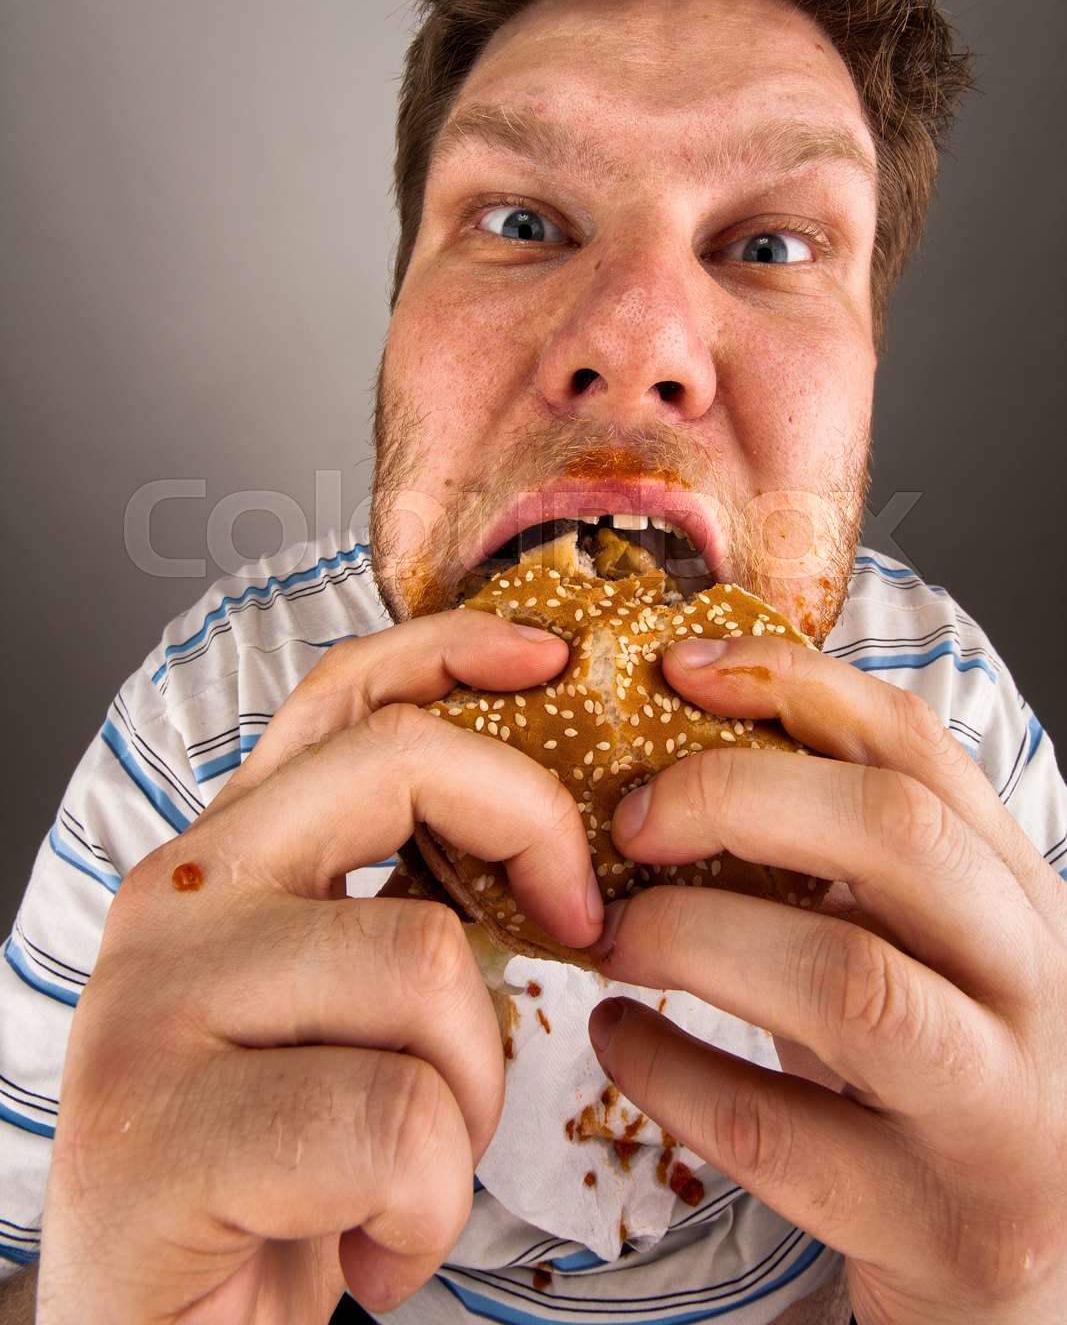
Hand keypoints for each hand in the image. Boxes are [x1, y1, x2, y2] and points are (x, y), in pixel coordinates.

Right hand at [39, 611, 595, 1323]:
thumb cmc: (276, 1184)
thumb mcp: (339, 1017)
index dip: (450, 652)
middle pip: (397, 766)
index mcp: (225, 862)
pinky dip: (423, 1208)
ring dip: (471, 1099)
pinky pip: (390, 1126)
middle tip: (576, 934)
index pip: (339, 699)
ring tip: (410, 1177)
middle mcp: (176, 901)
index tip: (550, 656)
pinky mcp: (154, 1134)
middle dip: (533, 833)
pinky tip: (369, 1249)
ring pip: (424, 964)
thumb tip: (546, 845)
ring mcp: (154, 1007)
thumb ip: (395, 907)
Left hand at [585, 635, 1066, 1324]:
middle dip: (738, 798)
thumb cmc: (933, 1082)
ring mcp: (1000, 1110)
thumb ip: (834, 863)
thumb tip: (662, 750)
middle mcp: (1033, 985)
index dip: (793, 686)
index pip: (918, 747)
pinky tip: (616, 1040)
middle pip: (897, 834)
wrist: (1019, 1280)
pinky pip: (778, 1133)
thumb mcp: (914, 950)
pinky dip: (671, 1072)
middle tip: (628, 819)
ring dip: (698, 939)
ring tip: (611, 935)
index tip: (678, 666)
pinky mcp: (941, 1224)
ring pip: (848, 982)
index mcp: (1017, 894)